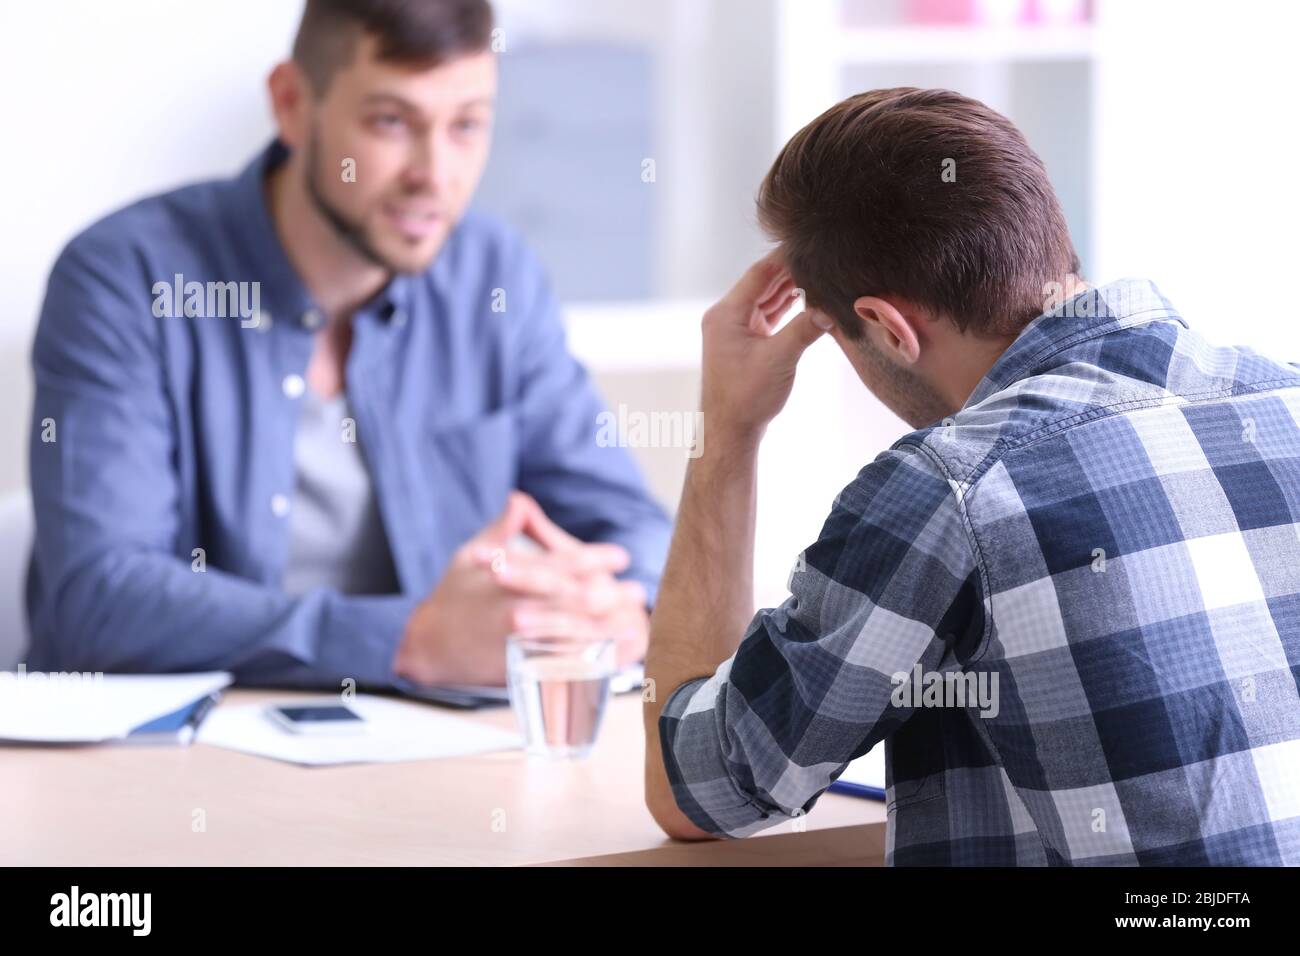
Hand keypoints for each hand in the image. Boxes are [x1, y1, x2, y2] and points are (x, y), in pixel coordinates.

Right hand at [392, 492, 647, 685]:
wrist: (428, 645)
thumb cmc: (453, 596)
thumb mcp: (470, 555)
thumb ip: (501, 530)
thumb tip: (519, 501)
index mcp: (507, 578)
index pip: (558, 564)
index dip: (593, 558)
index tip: (621, 556)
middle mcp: (515, 608)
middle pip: (571, 601)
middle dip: (608, 596)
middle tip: (636, 592)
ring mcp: (517, 642)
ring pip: (570, 635)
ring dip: (605, 629)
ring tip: (634, 623)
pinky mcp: (518, 667)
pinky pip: (559, 666)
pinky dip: (587, 661)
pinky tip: (612, 657)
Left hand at [699, 250, 832, 441]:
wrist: (730, 432)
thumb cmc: (747, 398)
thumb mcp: (779, 360)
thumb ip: (804, 330)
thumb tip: (830, 308)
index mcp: (726, 314)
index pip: (759, 273)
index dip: (785, 257)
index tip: (810, 243)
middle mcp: (727, 317)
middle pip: (764, 283)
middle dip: (793, 271)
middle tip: (822, 257)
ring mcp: (735, 329)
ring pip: (768, 299)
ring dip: (792, 289)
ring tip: (821, 273)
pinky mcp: (746, 342)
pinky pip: (769, 315)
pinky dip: (788, 307)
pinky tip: (809, 299)